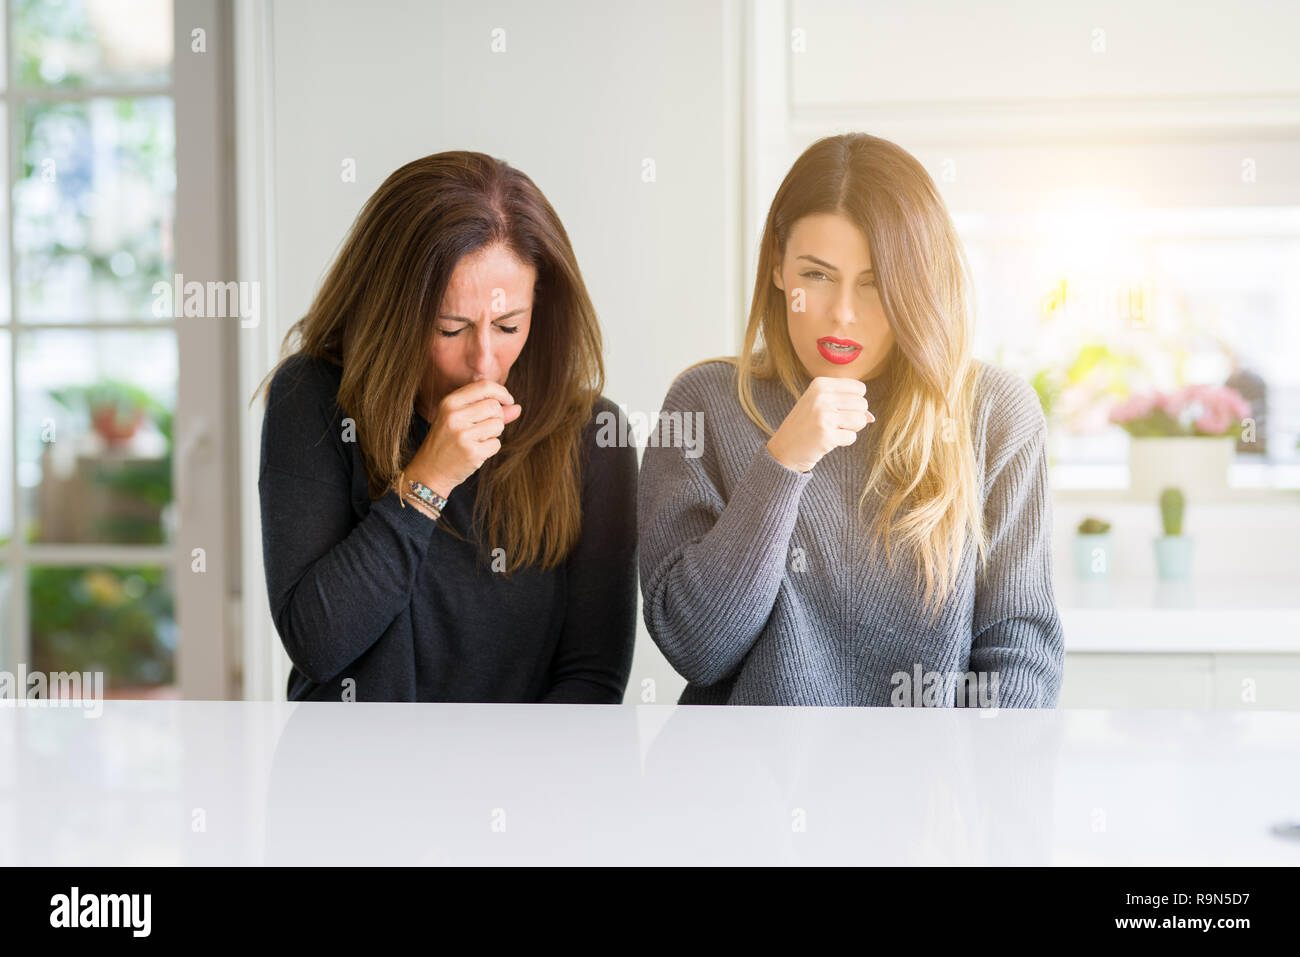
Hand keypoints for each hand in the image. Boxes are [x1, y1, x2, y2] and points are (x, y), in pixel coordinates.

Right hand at [406, 380, 521, 496]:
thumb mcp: (461, 419)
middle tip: (484, 428)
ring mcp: (462, 434)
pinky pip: (496, 444)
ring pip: (498, 425)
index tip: (508, 400)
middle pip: (494, 406)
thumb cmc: (448, 441)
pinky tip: (475, 452)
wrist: (430, 470)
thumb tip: (517, 407)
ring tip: (477, 440)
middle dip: (497, 417)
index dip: (501, 392)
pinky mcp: (471, 452)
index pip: (484, 386)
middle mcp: (454, 416)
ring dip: (494, 433)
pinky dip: (490, 448)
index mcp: (449, 402)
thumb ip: (489, 410)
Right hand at [765, 376, 874, 472]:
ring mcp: (823, 416)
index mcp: (820, 384)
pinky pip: (852, 437)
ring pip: (861, 420)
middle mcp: (821, 397)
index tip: (836, 409)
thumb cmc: (806, 425)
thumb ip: (847, 404)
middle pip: (863, 404)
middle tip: (833, 423)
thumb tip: (871, 417)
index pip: (859, 388)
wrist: (783, 449)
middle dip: (854, 416)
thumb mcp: (821, 404)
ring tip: (832, 431)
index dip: (853, 402)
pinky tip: (827, 441)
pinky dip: (843, 442)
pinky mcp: (826, 436)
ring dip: (850, 429)